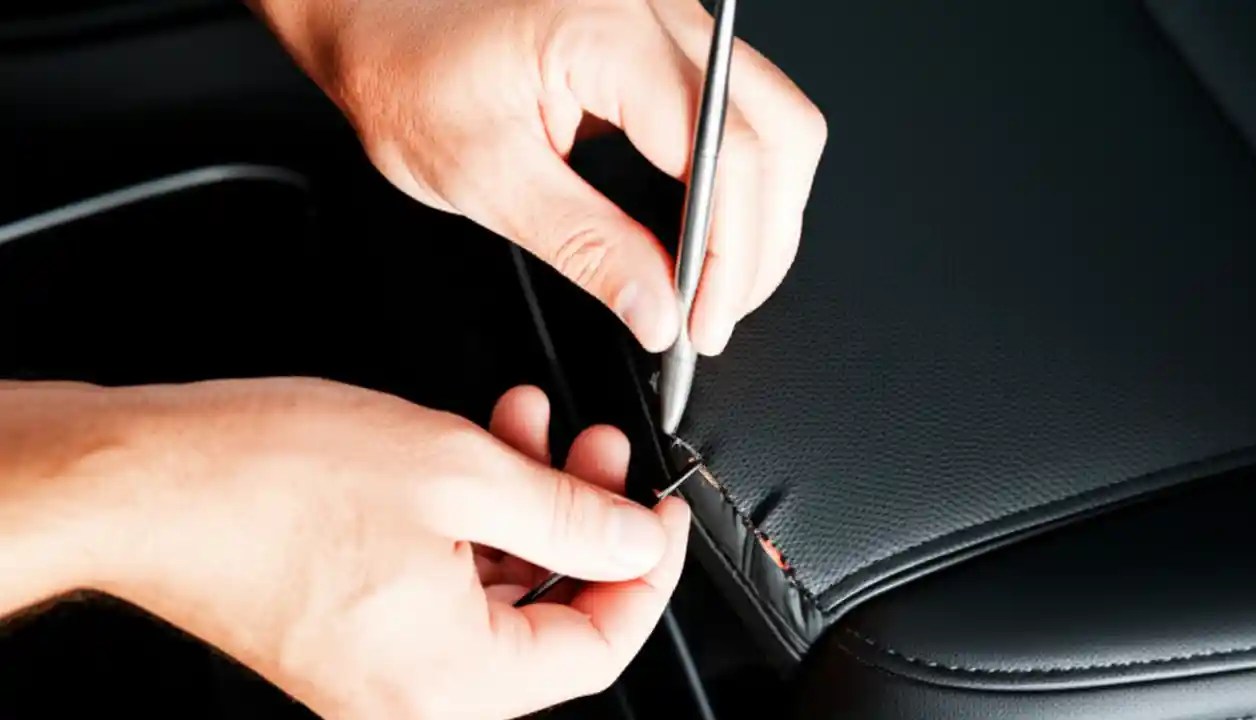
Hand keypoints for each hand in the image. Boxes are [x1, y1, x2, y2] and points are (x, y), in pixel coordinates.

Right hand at [86, 379, 689, 718]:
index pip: (601, 646)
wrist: (144, 480)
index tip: (660, 511)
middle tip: (600, 452)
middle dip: (585, 521)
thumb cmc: (268, 482)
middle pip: (551, 618)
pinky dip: (477, 518)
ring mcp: (382, 670)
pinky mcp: (355, 633)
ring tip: (539, 428)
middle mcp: (418, 699)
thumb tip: (638, 540)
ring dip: (530, 505)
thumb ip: (573, 516)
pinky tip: (483, 447)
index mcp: (455, 684)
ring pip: (500, 590)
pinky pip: (446, 584)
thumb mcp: (461, 474)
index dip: (648, 570)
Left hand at [250, 0, 827, 354]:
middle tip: (715, 314)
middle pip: (779, 132)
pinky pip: (737, 109)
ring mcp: (667, 16)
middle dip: (762, 240)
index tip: (704, 322)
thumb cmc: (402, 64)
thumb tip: (658, 309)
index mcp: (609, 33)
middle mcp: (656, 9)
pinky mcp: (661, 36)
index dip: (731, 255)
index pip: (724, 154)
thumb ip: (585, 247)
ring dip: (757, 212)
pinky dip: (733, 180)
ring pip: (772, 119)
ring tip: (710, 284)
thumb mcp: (484, 176)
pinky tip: (701, 231)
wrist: (372, 8)